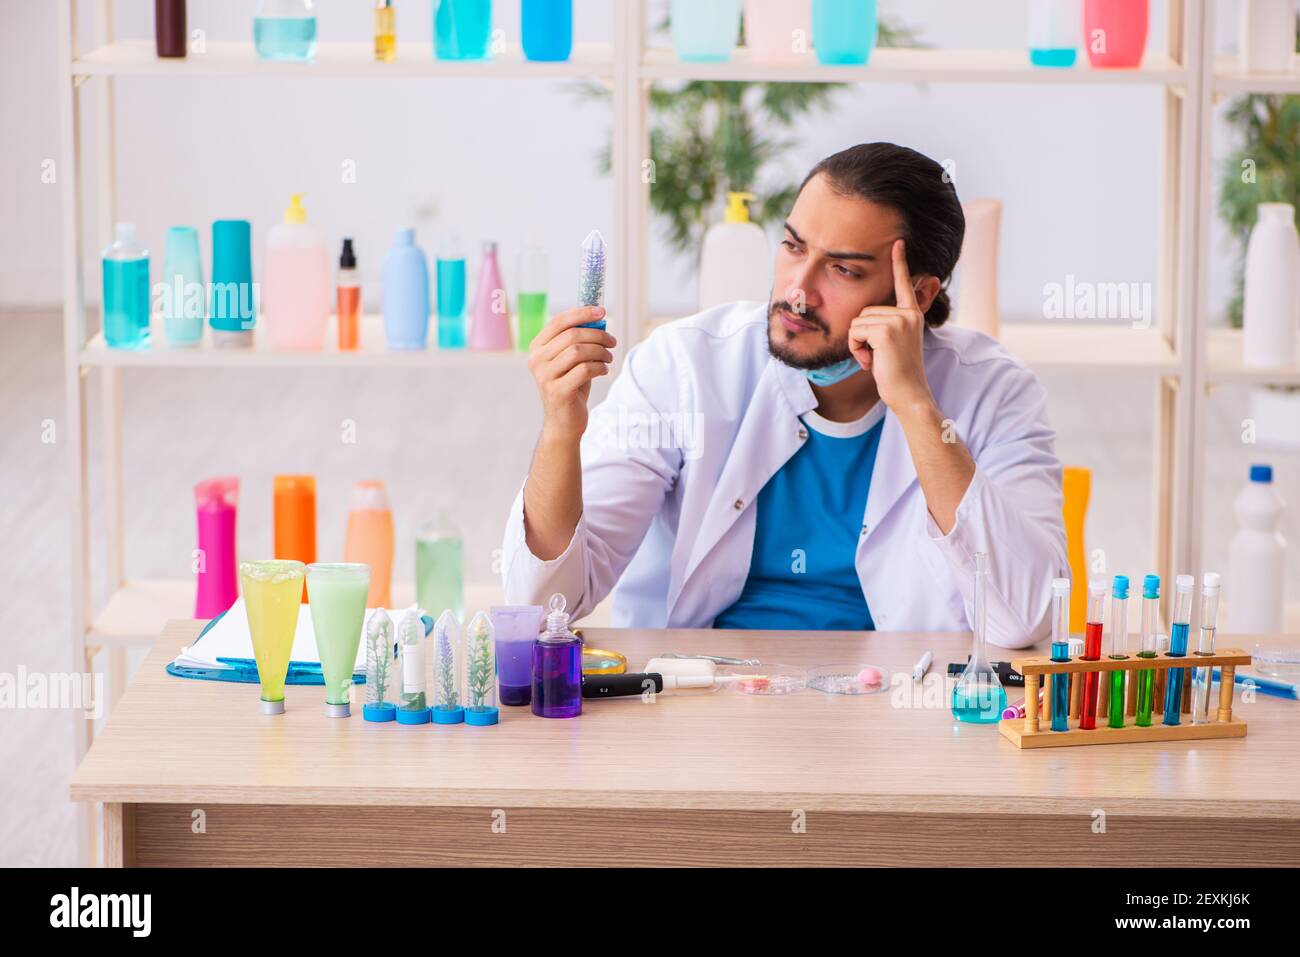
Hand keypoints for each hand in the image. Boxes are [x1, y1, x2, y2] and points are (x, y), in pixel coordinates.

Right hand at [527, 306, 616, 442]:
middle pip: (572, 336)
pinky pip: (585, 370)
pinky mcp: (558, 391)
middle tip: (612, 342)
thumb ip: (578, 340)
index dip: (581, 314)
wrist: (564, 423)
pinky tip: (604, 371)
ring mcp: (545, 377)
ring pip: (579, 352)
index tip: (601, 312)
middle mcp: (536, 361)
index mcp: (537, 348)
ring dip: (600, 352)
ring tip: (608, 358)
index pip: (559, 322)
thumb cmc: (570, 386)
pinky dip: (599, 367)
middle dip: (597, 335)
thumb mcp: (572, 361)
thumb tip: (598, 318)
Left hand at [847, 239, 935, 413]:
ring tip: (875, 358)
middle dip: (861, 335)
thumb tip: (861, 322)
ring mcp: (899, 321)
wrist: (909, 394)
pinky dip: (855, 348)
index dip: (900, 263)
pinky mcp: (887, 331)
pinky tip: (871, 360)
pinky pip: (855, 332)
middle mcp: (907, 314)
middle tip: (876, 355)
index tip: (898, 242)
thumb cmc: (897, 373)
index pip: (904, 284)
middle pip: (864, 311)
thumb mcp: (894, 344)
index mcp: (912, 314)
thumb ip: (884, 327)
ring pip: (857, 322)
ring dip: (857, 343)